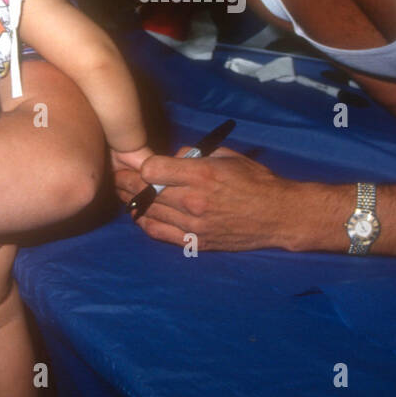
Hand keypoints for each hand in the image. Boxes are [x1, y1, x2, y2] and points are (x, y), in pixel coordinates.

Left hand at [112, 146, 295, 251]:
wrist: (278, 215)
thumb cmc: (256, 181)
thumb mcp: (228, 156)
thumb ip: (196, 154)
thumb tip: (171, 157)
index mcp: (202, 175)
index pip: (152, 170)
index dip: (141, 165)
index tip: (139, 163)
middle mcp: (194, 201)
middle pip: (144, 192)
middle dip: (126, 182)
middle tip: (117, 176)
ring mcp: (194, 224)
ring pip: (148, 213)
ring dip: (130, 202)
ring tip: (122, 193)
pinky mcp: (197, 242)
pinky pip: (160, 233)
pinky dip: (145, 223)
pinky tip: (139, 215)